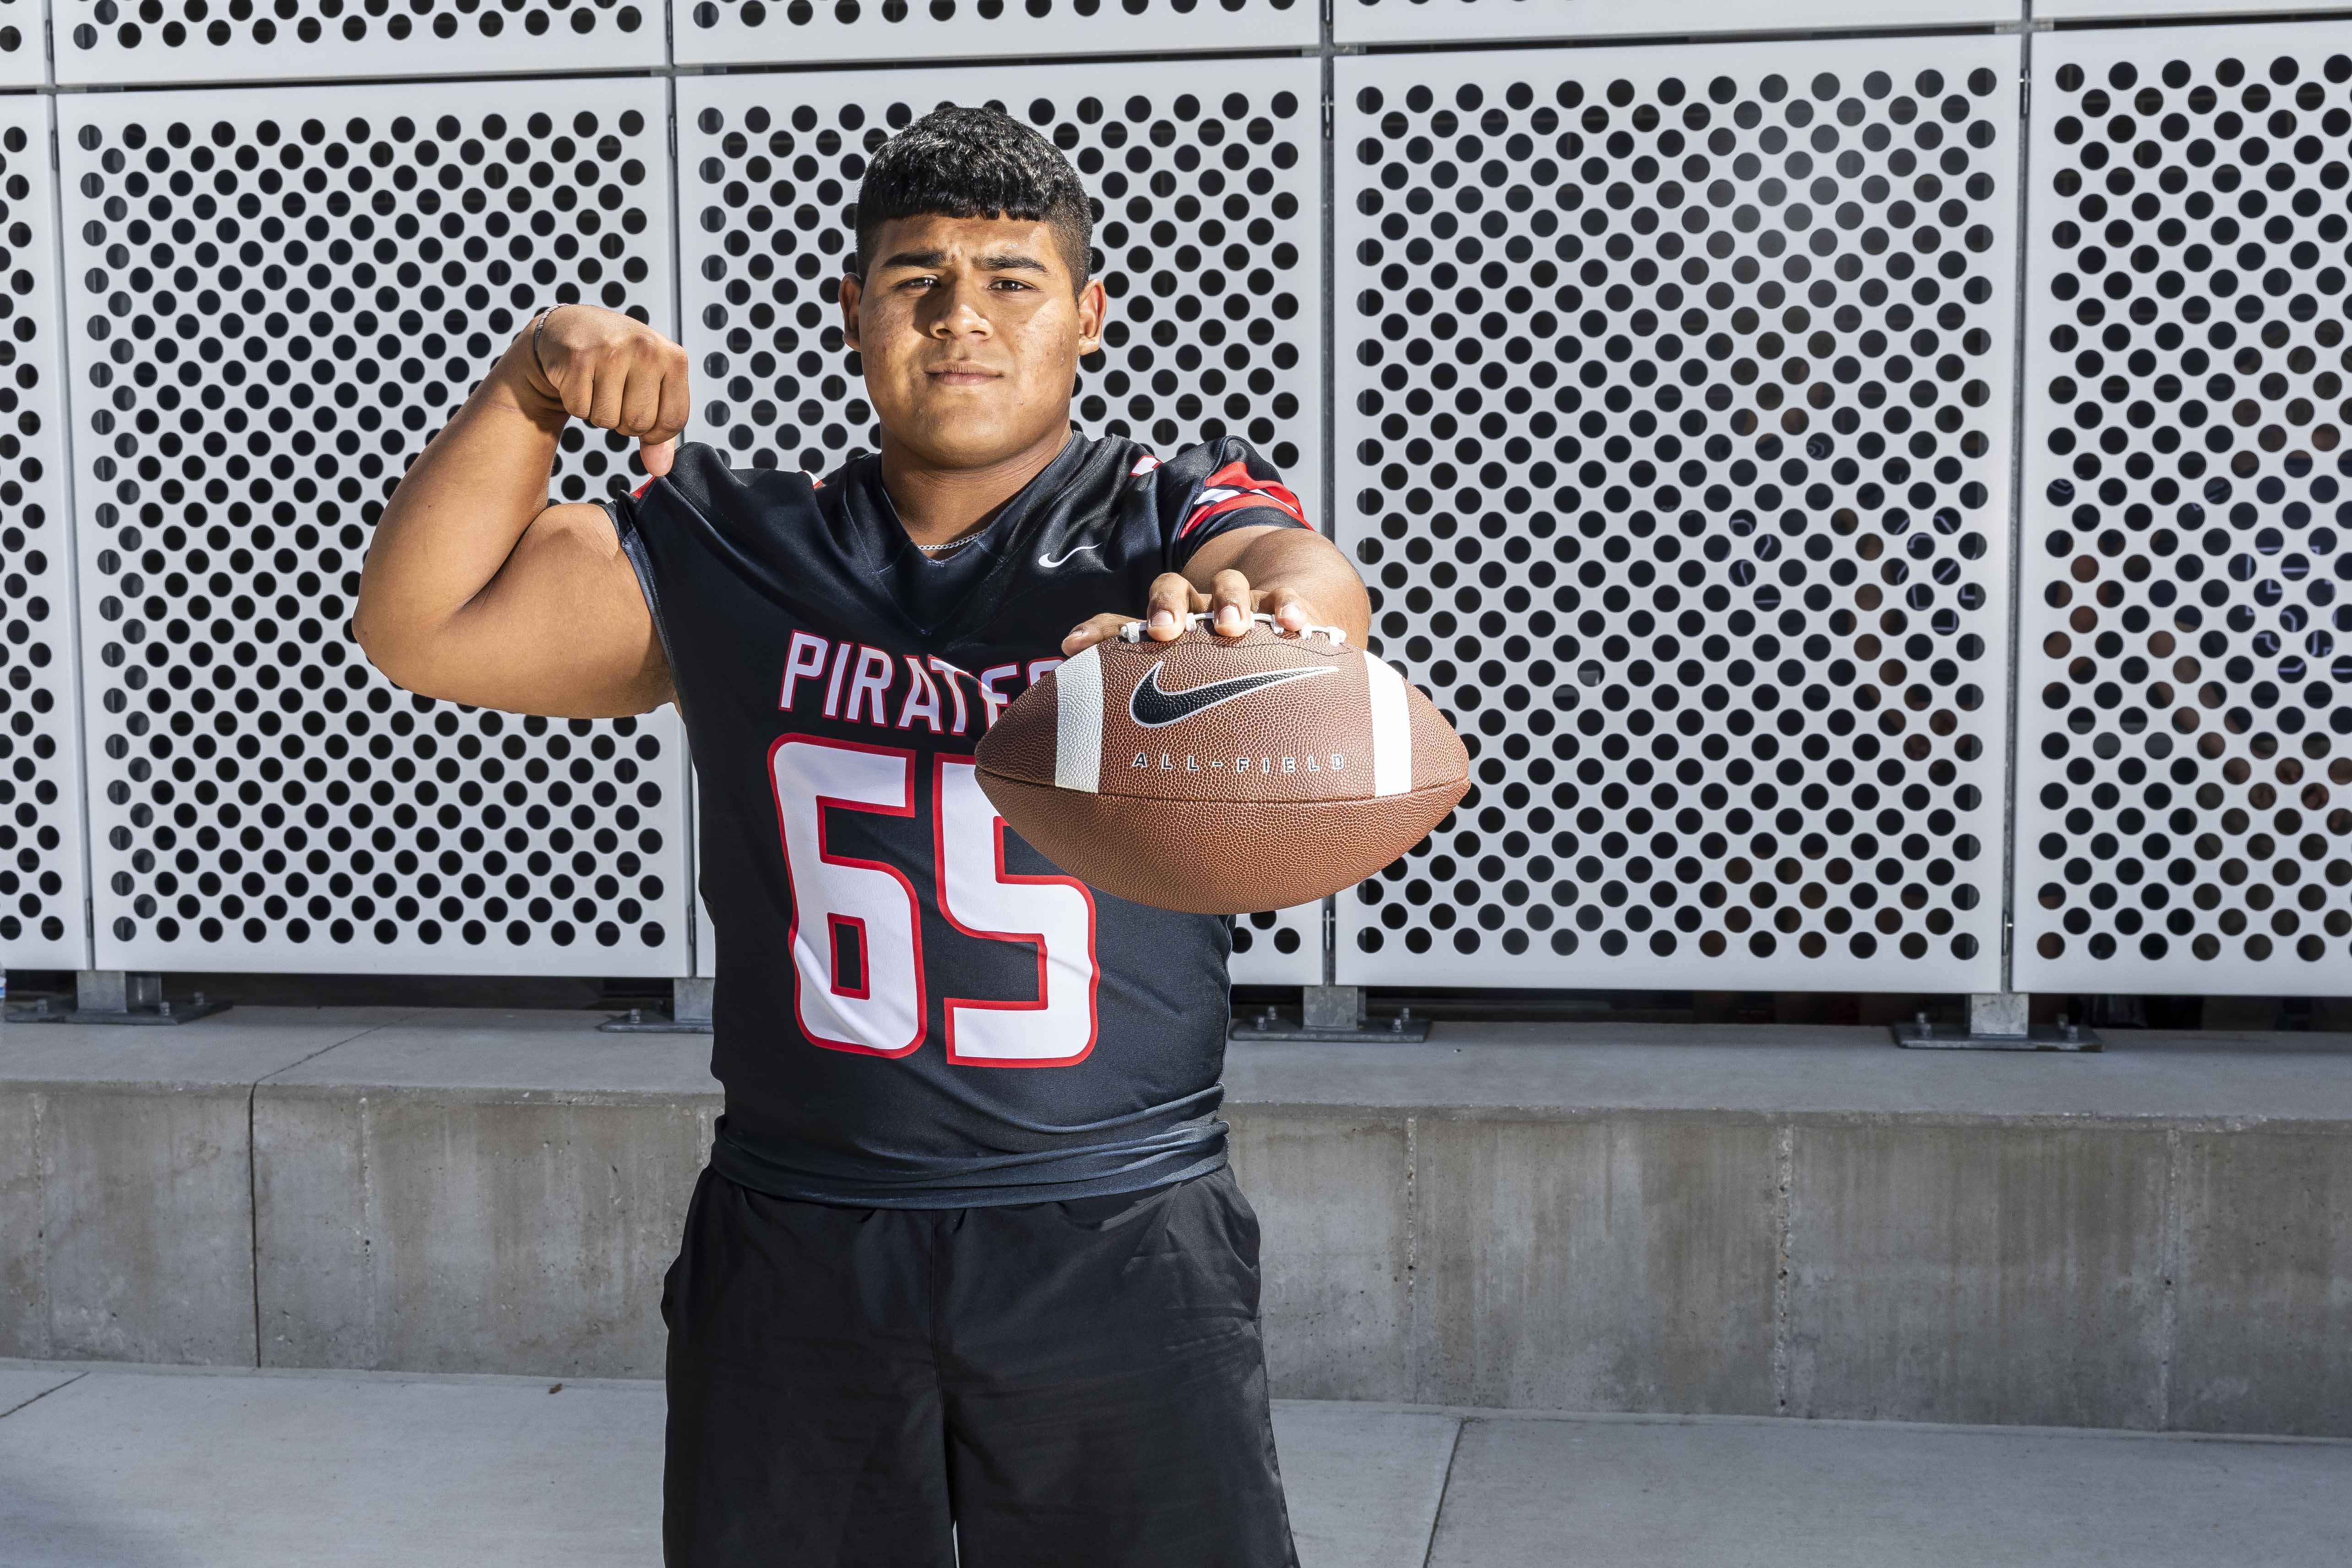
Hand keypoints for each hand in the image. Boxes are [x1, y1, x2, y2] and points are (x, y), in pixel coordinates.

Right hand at [514, 304, 690, 477]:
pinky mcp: (577, 358)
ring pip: (607, 421)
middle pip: (638, 424)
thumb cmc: (619, 357)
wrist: (573, 327)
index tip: (645, 417)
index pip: (674, 421)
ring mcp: (610, 351)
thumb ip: (660, 430)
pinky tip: (581, 381)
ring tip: (599, 386)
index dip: (656, 433)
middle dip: (625, 422)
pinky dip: (577, 404)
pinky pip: (580, 410)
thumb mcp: (652, 385)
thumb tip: (660, 469)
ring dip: (600, 413)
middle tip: (617, 395)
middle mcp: (646, 349)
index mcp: (673, 357)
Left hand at [1061, 570, 1332, 654]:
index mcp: (1163, 623)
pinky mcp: (1279, 611)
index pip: (1117, 624)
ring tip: (1229, 626)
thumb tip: (1067, 665)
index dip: (1099, 631)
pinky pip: (1283, 600)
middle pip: (1173, 589)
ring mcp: (1239, 606)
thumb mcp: (1172, 675)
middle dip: (1167, 606)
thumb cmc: (1214, 666)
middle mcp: (1197, 608)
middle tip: (1164, 632)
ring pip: (1229, 585)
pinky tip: (1292, 623)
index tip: (1075, 648)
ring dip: (1226, 601)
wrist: (1277, 634)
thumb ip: (1123, 676)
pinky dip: (1288, 607)